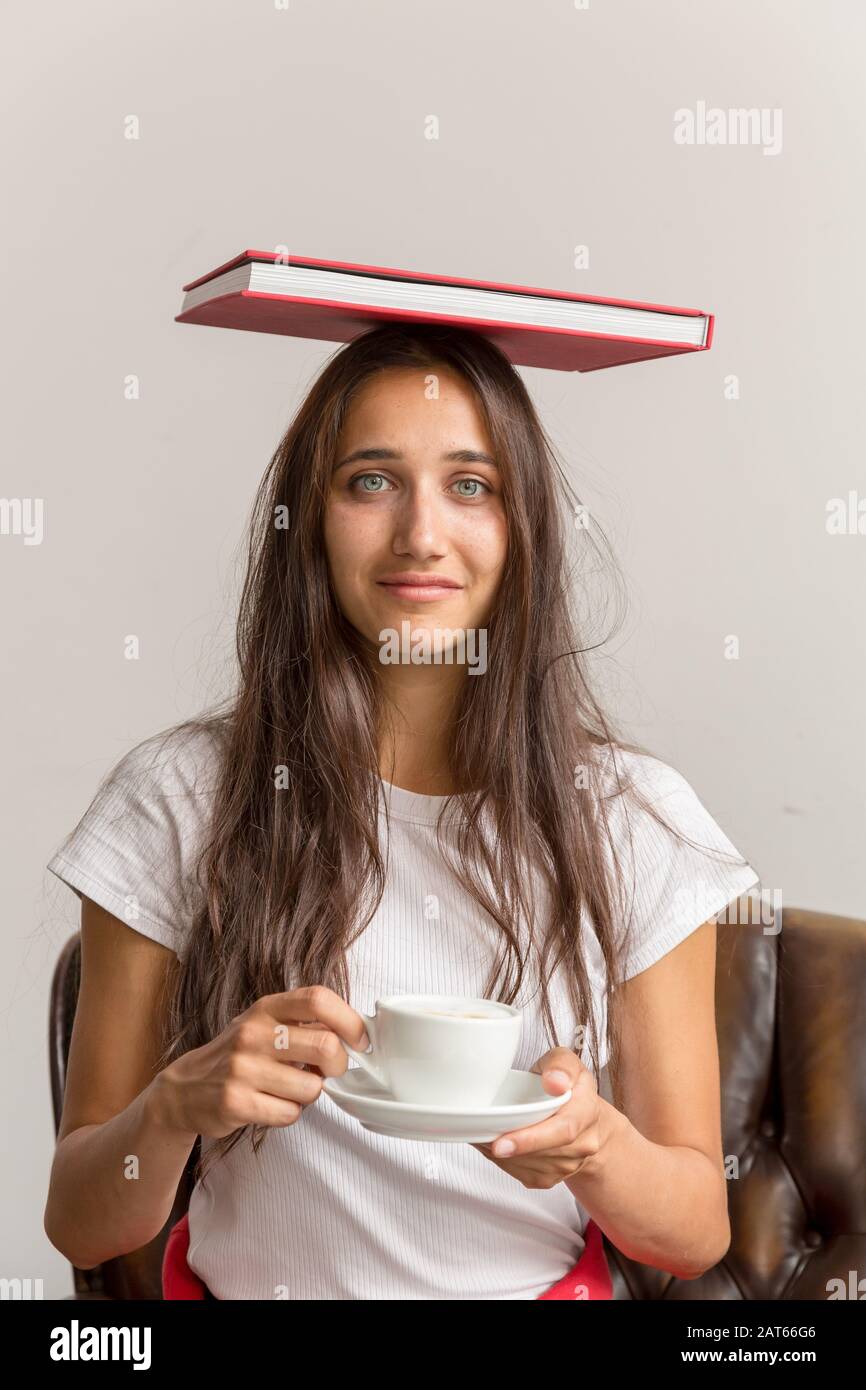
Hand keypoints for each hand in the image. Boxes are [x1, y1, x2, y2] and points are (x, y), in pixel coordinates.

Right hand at [153, 985, 369, 1138]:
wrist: (185, 1089)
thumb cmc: (237, 1056)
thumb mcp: (264, 1026)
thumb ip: (303, 1025)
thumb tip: (352, 1036)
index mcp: (266, 1008)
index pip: (317, 999)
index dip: (349, 1019)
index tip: (361, 1039)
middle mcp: (253, 1033)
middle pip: (324, 1045)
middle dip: (338, 1065)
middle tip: (328, 1071)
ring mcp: (242, 1068)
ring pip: (311, 1087)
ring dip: (309, 1094)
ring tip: (288, 1089)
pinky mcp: (236, 1102)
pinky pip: (289, 1114)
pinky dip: (289, 1114)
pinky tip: (271, 1104)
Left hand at [470, 1046, 602, 1189]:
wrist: (586, 1119)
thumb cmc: (568, 1085)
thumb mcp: (566, 1061)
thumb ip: (560, 1065)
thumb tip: (554, 1082)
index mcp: (586, 1110)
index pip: (563, 1130)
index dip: (531, 1139)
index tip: (502, 1143)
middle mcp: (583, 1142)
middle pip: (545, 1153)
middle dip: (511, 1150)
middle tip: (484, 1143)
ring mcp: (570, 1164)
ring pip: (533, 1168)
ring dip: (505, 1157)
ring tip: (483, 1138)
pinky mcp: (554, 1177)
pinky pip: (526, 1175)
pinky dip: (505, 1163)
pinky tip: (493, 1147)